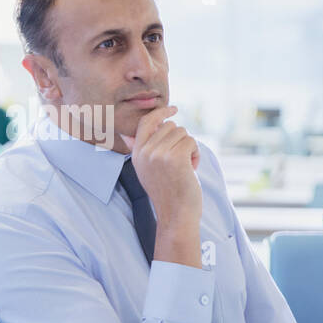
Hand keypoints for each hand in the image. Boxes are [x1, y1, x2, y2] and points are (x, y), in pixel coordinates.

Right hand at [118, 105, 201, 229]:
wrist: (176, 214)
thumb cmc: (166, 192)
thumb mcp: (146, 169)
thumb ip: (140, 150)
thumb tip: (126, 134)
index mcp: (137, 153)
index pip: (146, 121)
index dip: (161, 113)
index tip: (174, 108)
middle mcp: (145, 152)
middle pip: (170, 126)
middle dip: (180, 140)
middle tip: (180, 161)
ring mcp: (159, 154)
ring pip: (182, 133)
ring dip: (189, 148)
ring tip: (185, 167)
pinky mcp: (175, 157)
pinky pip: (191, 142)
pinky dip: (196, 154)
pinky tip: (191, 169)